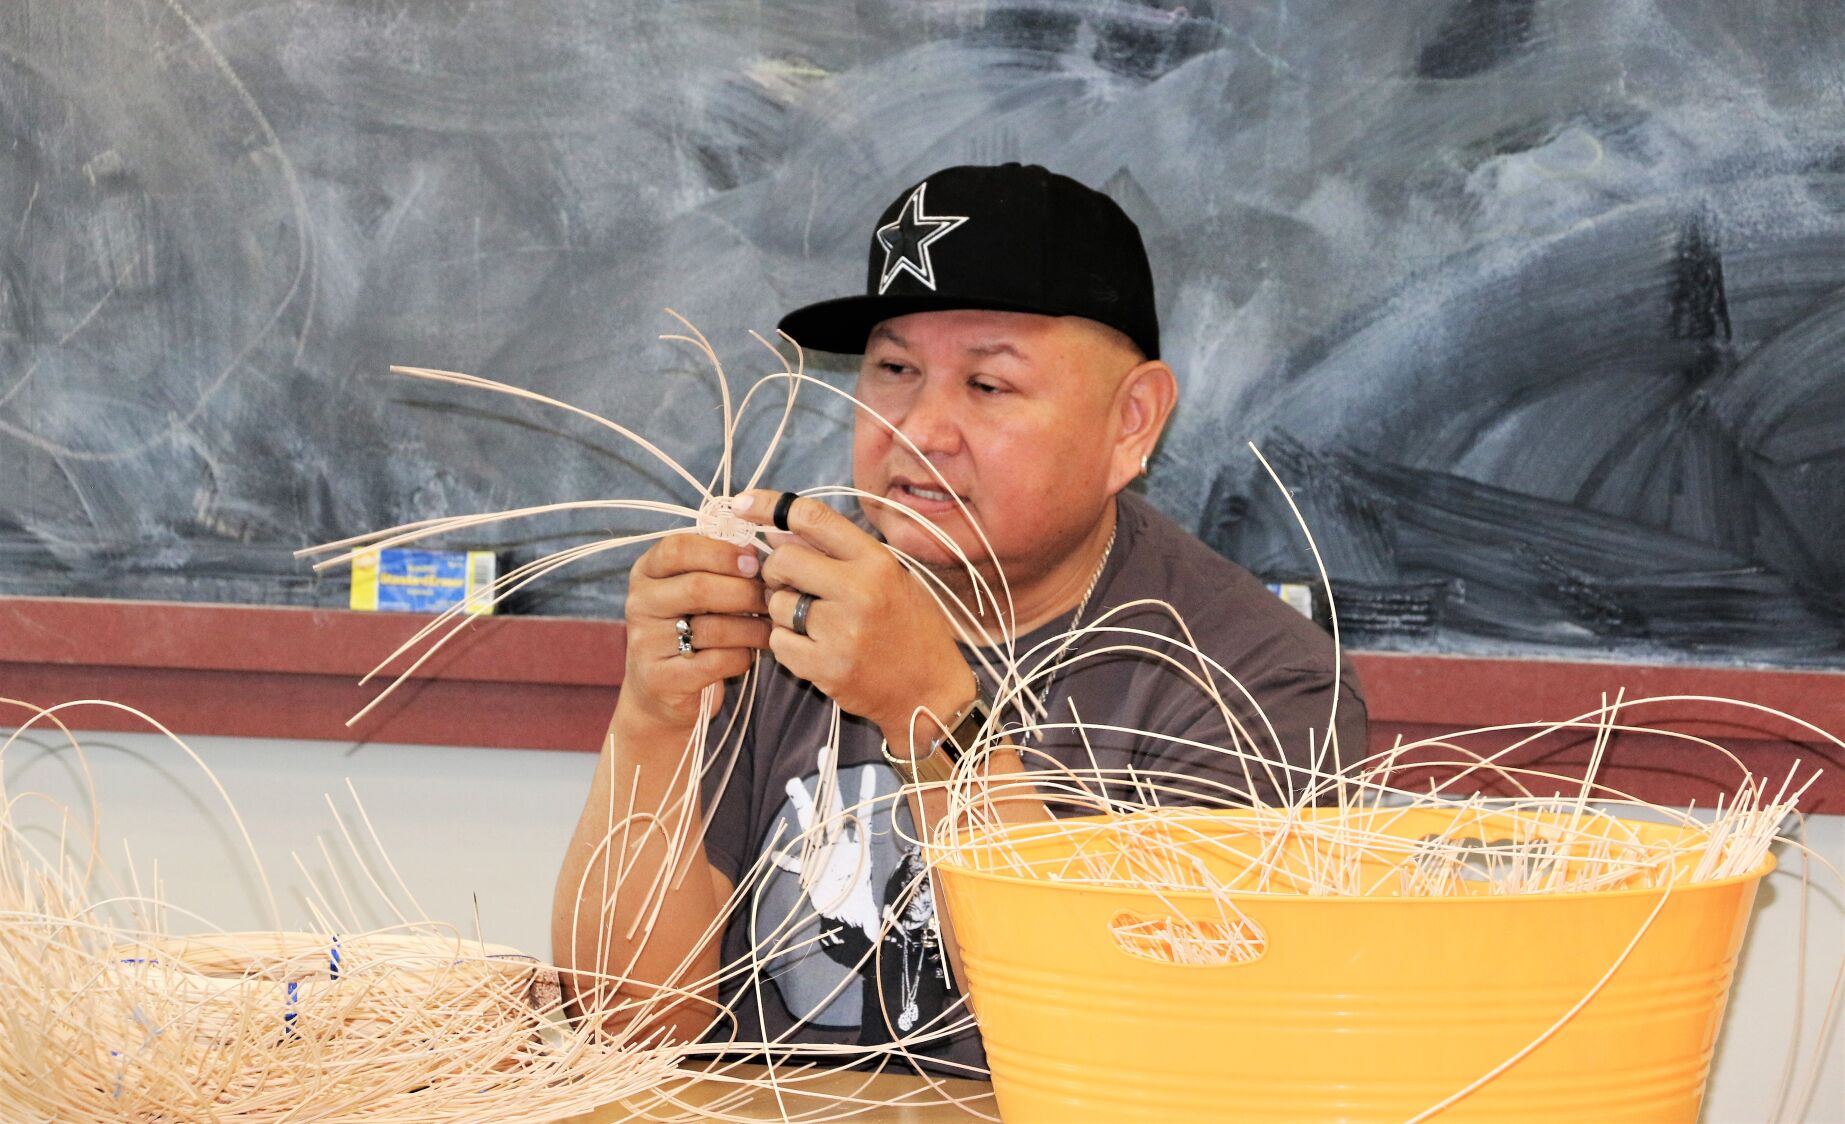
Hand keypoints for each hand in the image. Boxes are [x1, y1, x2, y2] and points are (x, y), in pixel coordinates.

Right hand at [619, 531, 770, 731]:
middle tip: (772, 598)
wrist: (660, 693)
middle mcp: (639, 604)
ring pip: (714, 627)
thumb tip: (760, 553)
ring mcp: (647, 644)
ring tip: (769, 628)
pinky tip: (750, 653)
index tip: (755, 563)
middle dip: (746, 592)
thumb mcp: (693, 591)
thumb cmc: (688, 630)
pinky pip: (718, 661)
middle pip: (699, 587)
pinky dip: (744, 656)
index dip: (722, 553)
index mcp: (646, 573)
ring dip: (753, 628)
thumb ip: (716, 567)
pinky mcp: (663, 679)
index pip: (678, 549)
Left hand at [735, 489, 975, 753]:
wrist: (929, 691)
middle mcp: (860, 590)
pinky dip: (787, 644)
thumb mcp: (887, 577)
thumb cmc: (909, 629)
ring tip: (811, 622)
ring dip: (782, 611)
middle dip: (776, 570)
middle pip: (783, 559)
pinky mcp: (827, 666)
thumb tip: (776, 531)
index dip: (769, 506)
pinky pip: (779, 642)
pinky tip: (813, 647)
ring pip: (776, 603)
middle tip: (790, 584)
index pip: (813, 517)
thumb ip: (838, 553)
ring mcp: (842, 631)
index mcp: (877, 561)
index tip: (742, 504)